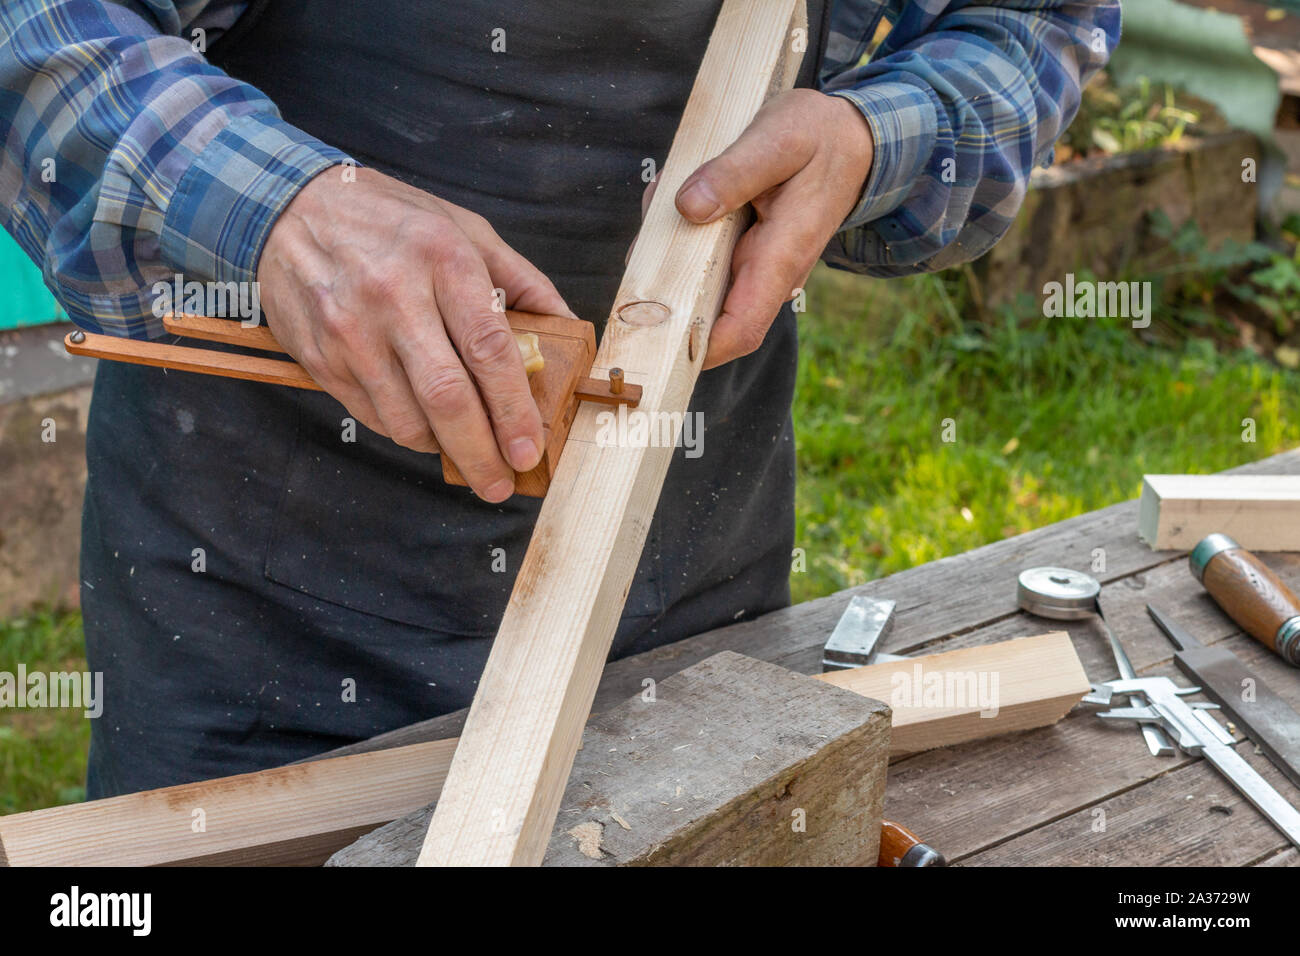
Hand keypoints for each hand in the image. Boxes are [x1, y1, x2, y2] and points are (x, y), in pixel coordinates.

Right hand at [257, 167, 573, 501]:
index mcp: (443, 260)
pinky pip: (373, 417)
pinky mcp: (323, 358)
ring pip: (406, 419)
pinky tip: (425, 427)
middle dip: (481, 453)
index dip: (514, 410)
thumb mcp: (466, 229)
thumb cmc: (392, 221)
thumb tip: (569, 328)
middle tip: (500, 483)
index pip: (489, 351)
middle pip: (447, 397)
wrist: (290, 209)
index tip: (530, 449)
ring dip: (443, 449)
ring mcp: (352, 331)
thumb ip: (523, 281)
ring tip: (466, 454)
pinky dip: (407, 432)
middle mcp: (394, 297)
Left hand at [674, 89, 873, 368]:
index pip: (742, 330)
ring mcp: (755, 267)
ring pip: (695, 285)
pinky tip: (678, 193)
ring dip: (666, 254)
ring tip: (667, 193)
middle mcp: (768, 274)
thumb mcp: (779, 139)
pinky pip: (700, 261)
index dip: (698, 349)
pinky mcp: (743, 253)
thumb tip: (688, 208)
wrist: (853, 138)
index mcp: (781, 256)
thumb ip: (734, 172)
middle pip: (707, 317)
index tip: (656, 340)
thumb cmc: (819, 138)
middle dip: (664, 295)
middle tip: (640, 251)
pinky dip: (677, 235)